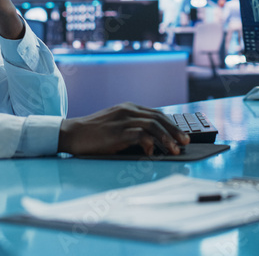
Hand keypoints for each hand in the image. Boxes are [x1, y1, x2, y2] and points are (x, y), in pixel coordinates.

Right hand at [58, 103, 189, 155]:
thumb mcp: (116, 124)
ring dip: (167, 138)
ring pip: (152, 125)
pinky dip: (149, 143)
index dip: (172, 124)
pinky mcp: (116, 132)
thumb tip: (153, 141)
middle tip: (186, 142)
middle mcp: (127, 111)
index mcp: (128, 108)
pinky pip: (139, 135)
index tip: (182, 135)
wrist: (72, 133)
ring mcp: (122, 120)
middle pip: (158, 118)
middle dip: (175, 131)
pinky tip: (153, 151)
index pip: (156, 114)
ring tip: (175, 149)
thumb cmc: (94, 133)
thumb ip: (132, 127)